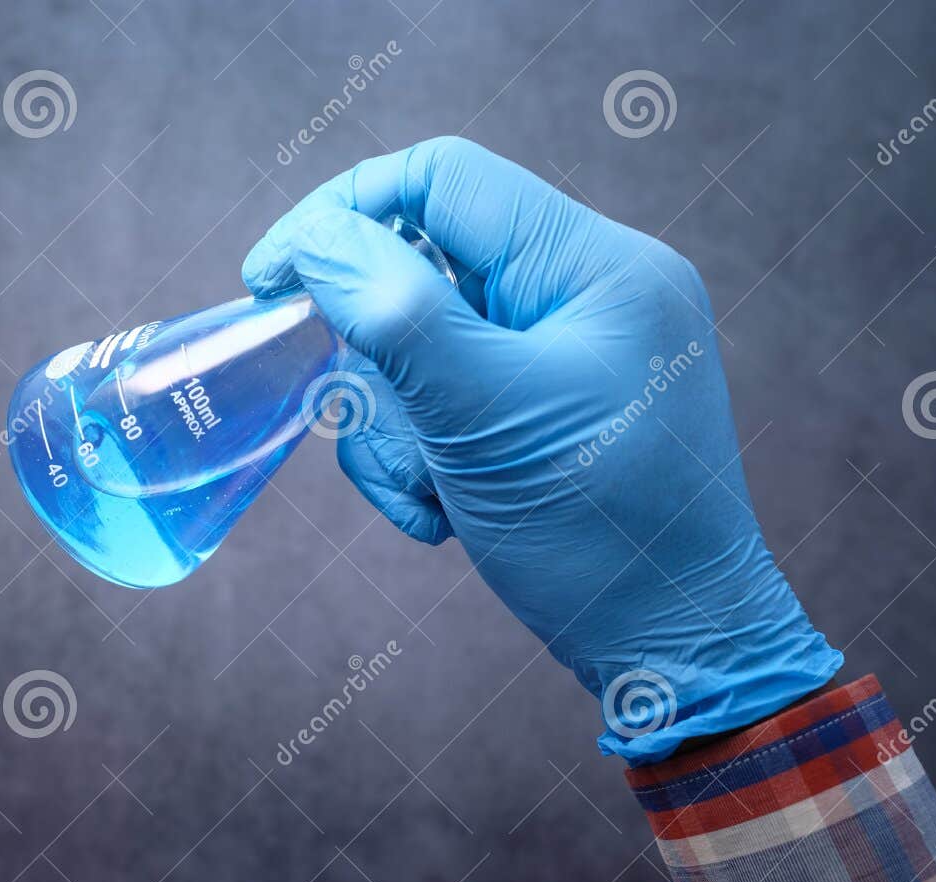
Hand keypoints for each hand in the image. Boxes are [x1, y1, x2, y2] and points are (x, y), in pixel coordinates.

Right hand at [243, 137, 840, 761]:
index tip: (266, 279)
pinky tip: (443, 515)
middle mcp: (579, 292)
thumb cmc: (603, 538)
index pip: (443, 179)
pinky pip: (438, 399)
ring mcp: (558, 351)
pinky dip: (418, 458)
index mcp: (593, 266)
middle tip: (373, 430)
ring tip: (429, 495)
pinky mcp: (536, 405)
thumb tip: (317, 239)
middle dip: (375, 366)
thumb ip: (399, 318)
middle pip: (416, 270)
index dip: (342, 211)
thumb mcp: (487, 422)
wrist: (669, 648)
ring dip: (393, 431)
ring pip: (412, 347)